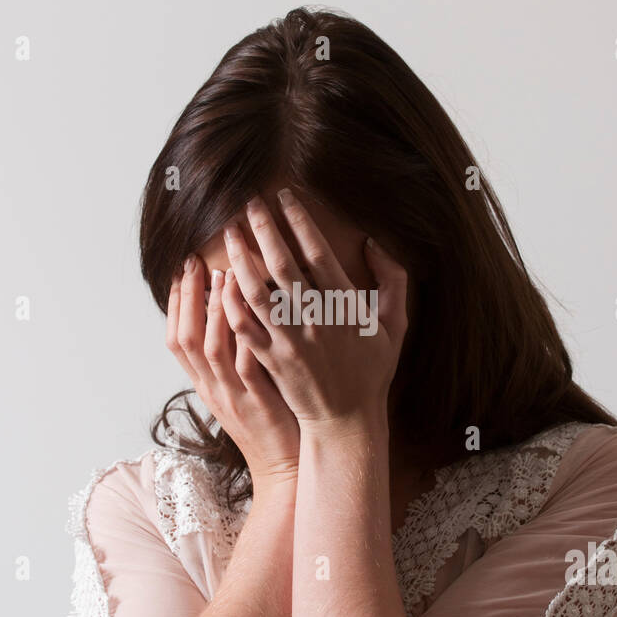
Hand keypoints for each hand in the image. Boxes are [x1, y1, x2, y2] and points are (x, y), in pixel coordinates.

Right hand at [166, 257, 299, 489]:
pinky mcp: (259, 401)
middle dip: (188, 296)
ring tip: (223, 271)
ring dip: (216, 308)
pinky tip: (255, 308)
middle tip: (193, 259)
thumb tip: (230, 315)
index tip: (182, 270)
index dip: (177, 304)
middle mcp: (213, 389)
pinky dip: (246, 334)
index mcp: (206, 386)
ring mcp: (234, 396)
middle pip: (186, 338)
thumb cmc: (272, 423)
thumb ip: (232, 358)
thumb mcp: (240, 392)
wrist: (285, 470)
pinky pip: (246, 363)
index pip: (177, 339)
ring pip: (212, 347)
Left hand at [220, 190, 407, 428]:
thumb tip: (373, 242)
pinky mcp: (270, 361)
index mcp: (344, 308)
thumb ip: (392, 280)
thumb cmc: (371, 369)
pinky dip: (230, 302)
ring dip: (240, 259)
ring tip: (229, 233)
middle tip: (249, 203)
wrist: (347, 420)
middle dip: (263, 229)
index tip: (285, 197)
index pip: (317, 253)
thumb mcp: (394, 324)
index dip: (299, 221)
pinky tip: (222, 280)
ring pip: (256, 292)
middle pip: (282, 265)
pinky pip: (243, 326)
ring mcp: (289, 342)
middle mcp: (314, 322)